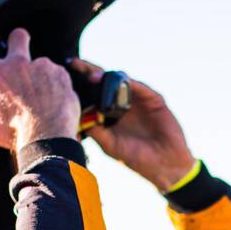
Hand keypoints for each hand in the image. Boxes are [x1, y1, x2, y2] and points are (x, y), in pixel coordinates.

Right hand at [0, 10, 79, 154]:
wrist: (49, 139)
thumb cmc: (17, 133)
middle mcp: (19, 65)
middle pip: (17, 37)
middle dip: (17, 40)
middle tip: (18, 57)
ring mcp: (42, 67)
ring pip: (40, 64)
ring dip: (39, 75)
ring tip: (39, 98)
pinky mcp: (61, 75)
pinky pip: (58, 76)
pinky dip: (56, 87)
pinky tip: (52, 102)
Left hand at [69, 58, 195, 190]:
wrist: (165, 166)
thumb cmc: (136, 158)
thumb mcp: (109, 145)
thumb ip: (95, 130)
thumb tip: (75, 115)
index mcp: (110, 113)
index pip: (93, 93)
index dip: (81, 83)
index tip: (66, 74)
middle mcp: (123, 104)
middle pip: (104, 82)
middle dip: (90, 71)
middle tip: (76, 64)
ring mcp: (139, 101)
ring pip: (122, 81)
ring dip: (108, 76)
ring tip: (94, 76)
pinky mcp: (154, 100)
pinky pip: (142, 88)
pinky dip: (131, 83)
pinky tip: (121, 81)